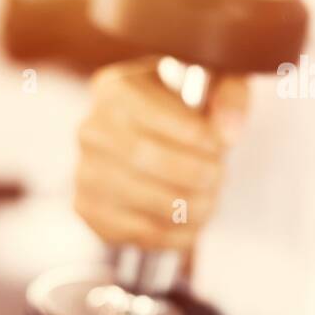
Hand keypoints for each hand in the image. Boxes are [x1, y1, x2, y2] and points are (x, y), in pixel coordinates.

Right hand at [75, 59, 247, 251]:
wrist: (143, 136)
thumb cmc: (181, 107)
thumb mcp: (211, 80)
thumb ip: (230, 93)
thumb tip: (228, 132)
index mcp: (117, 89)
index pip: (166, 119)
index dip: (205, 139)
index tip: (223, 145)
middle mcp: (92, 129)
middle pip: (149, 159)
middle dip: (199, 174)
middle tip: (219, 175)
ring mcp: (85, 172)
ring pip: (148, 201)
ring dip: (194, 207)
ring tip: (210, 198)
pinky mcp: (89, 210)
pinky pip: (140, 233)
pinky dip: (178, 234)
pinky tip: (192, 220)